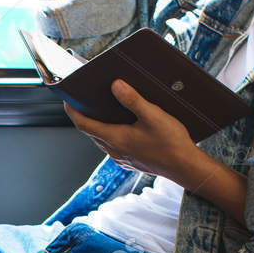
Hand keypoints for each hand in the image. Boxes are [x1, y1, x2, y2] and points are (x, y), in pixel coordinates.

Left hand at [65, 79, 247, 221]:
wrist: (186, 168)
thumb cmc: (171, 143)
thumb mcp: (153, 116)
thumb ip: (133, 100)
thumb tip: (115, 85)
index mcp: (115, 139)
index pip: (84, 125)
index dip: (73, 111)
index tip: (67, 99)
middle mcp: (114, 151)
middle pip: (92, 131)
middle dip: (86, 115)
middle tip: (85, 99)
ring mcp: (122, 158)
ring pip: (103, 139)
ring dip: (100, 125)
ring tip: (103, 108)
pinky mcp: (131, 161)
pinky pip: (114, 146)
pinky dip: (112, 133)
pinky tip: (123, 125)